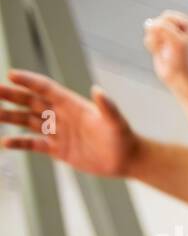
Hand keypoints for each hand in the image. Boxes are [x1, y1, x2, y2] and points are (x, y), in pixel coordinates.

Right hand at [0, 70, 136, 176]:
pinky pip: (34, 144)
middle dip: (12, 96)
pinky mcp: (58, 149)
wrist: (127, 160)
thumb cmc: (124, 138)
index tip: (11, 75)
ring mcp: (59, 132)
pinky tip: (5, 142)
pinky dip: (19, 143)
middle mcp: (62, 115)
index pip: (46, 88)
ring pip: (28, 121)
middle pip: (31, 102)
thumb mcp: (116, 122)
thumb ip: (107, 107)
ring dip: (10, 117)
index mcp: (72, 104)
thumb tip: (98, 90)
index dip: (29, 81)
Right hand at [143, 10, 187, 89]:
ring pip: (151, 29)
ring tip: (166, 51)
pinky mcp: (160, 44)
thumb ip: (163, 26)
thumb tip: (148, 24)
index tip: (179, 43)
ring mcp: (168, 34)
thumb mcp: (177, 41)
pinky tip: (160, 54)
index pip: (167, 16)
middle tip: (171, 48)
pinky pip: (148, 39)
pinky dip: (152, 47)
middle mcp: (178, 26)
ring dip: (156, 41)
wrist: (183, 80)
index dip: (170, 30)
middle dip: (160, 34)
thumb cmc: (184, 61)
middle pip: (158, 21)